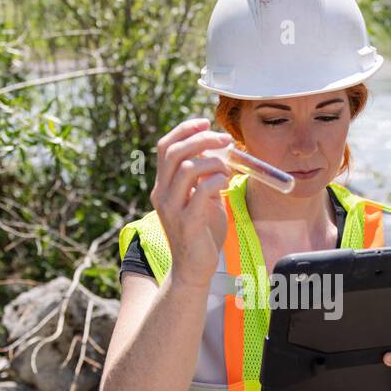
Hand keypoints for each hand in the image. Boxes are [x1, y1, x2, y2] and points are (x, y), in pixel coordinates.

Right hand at [152, 117, 234, 288]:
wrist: (194, 268)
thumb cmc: (201, 233)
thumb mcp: (201, 199)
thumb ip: (203, 178)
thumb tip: (218, 153)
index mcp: (163, 186)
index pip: (165, 147)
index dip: (184, 130)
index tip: (204, 122)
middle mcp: (162, 194)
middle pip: (174, 151)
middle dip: (202, 139)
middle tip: (225, 140)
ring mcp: (172, 208)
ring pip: (187, 168)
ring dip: (213, 161)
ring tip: (228, 168)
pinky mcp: (187, 222)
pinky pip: (201, 191)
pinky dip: (217, 180)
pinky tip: (226, 183)